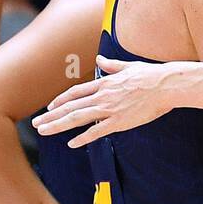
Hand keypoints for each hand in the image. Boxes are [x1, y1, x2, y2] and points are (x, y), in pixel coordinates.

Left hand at [32, 55, 183, 146]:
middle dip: (51, 116)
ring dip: (58, 125)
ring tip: (44, 131)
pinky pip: (97, 131)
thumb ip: (111, 65)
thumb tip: (99, 59)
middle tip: (36, 124)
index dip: (60, 100)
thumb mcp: (128, 66)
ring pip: (77, 118)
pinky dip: (83, 137)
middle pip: (70, 107)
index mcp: (104, 83)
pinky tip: (71, 143)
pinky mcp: (120, 121)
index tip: (49, 107)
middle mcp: (102, 96)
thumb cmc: (151, 75)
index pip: (76, 93)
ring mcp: (110, 109)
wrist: (166, 84)